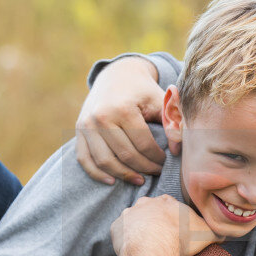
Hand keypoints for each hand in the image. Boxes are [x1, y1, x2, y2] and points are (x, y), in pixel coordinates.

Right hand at [76, 56, 166, 185]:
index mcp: (122, 108)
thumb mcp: (161, 101)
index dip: (157, 158)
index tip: (166, 161)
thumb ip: (172, 123)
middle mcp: (101, 117)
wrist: (117, 74)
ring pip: (105, 161)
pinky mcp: (78, 130)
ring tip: (140, 179)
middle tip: (156, 172)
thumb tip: (177, 150)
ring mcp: (87, 125)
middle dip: (144, 168)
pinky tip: (113, 181)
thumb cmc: (143, 91)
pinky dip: (97, 173)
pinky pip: (84, 159)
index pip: (143, 144)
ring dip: (124, 175)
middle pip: (125, 155)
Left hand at [110, 195, 218, 255]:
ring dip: (139, 230)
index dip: (174, 219)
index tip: (176, 232)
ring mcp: (130, 213)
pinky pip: (121, 232)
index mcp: (168, 202)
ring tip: (146, 246)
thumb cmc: (180, 238)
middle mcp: (147, 203)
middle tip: (161, 240)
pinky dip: (126, 239)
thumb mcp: (206, 234)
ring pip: (135, 220)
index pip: (171, 207)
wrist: (152, 245)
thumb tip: (225, 235)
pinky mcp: (117, 226)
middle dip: (155, 223)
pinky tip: (133, 250)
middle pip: (151, 210)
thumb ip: (216, 232)